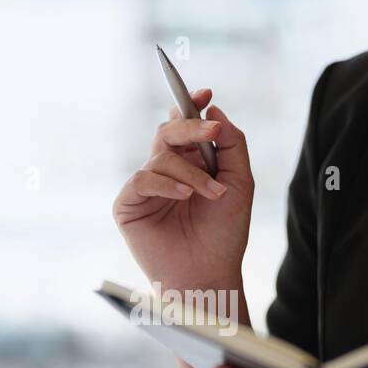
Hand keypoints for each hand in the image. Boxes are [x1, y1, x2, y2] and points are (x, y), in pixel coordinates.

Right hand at [113, 89, 254, 292]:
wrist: (209, 273)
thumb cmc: (224, 234)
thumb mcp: (240, 182)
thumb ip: (232, 145)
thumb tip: (212, 110)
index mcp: (190, 163)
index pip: (184, 124)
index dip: (191, 105)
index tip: (205, 94)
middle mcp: (165, 171)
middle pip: (168, 130)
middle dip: (191, 127)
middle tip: (213, 134)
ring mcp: (145, 187)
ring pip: (161, 156)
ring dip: (191, 172)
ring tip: (212, 194)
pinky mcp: (128, 205)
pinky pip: (142, 179)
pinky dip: (167, 184)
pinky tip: (186, 196)